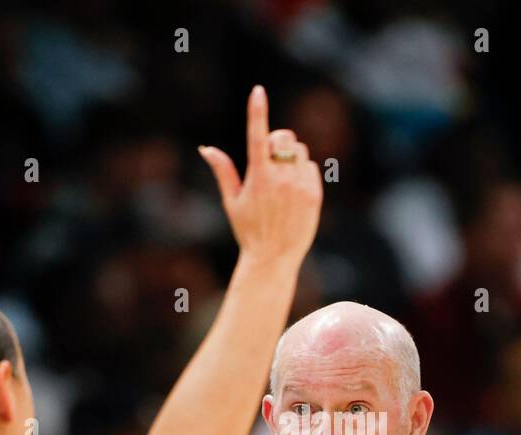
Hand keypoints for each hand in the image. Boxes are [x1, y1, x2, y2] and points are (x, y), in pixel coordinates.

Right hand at [198, 85, 322, 266]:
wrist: (274, 258)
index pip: (257, 135)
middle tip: (269, 159)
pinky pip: (311, 167)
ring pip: (299, 151)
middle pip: (284, 137)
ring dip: (290, 157)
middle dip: (276, 141)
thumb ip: (223, 170)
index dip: (257, 110)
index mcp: (258, 177)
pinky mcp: (315, 194)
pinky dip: (303, 172)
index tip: (257, 90)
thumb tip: (206, 148)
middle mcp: (281, 178)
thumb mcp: (231, 201)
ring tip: (282, 180)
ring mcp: (300, 185)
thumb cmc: (248, 230)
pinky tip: (294, 191)